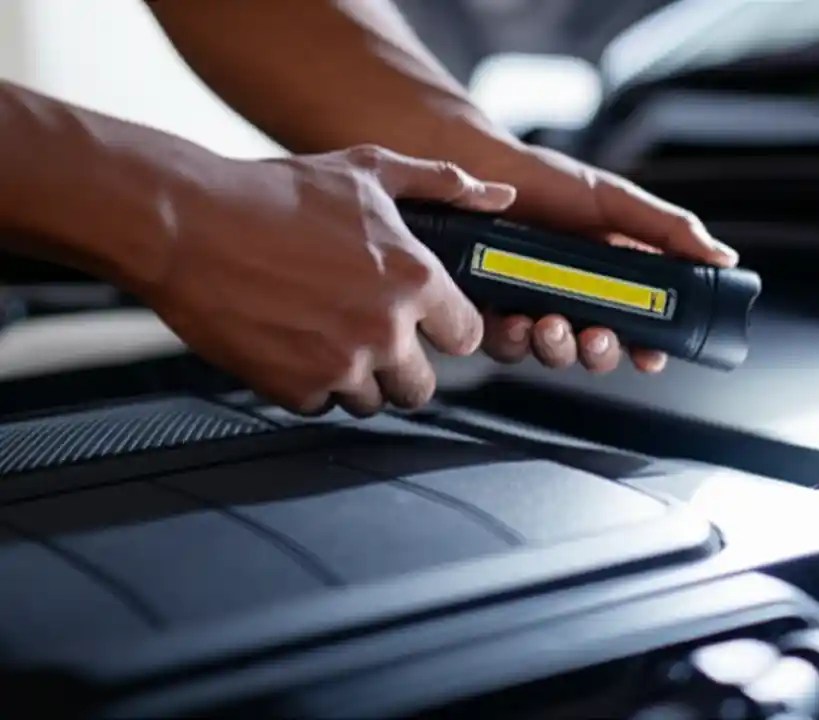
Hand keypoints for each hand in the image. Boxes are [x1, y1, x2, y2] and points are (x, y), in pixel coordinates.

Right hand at [141, 144, 515, 416]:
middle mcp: (386, 330)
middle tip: (368, 332)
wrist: (186, 225)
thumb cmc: (275, 194)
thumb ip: (443, 184)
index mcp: (415, 281)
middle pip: (423, 385)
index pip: (468, 336)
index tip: (426, 320)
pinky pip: (321, 404)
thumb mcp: (368, 171)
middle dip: (401, 364)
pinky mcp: (295, 389)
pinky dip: (309, 382)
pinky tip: (291, 339)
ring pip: (372, 399)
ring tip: (323, 330)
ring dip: (356, 376)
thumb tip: (499, 196)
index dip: (446, 328)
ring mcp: (341, 366)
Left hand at [474, 146, 738, 374]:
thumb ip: (670, 230)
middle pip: (600, 351)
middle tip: (596, 335)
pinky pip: (507, 345)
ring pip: (555, 354)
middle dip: (601, 352)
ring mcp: (535, 309)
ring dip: (558, 349)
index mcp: (613, 280)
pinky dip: (514, 340)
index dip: (649, 349)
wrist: (482, 167)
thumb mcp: (617, 201)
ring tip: (551, 323)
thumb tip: (723, 257)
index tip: (651, 354)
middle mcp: (576, 301)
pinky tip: (515, 319)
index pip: (642, 330)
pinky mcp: (495, 313)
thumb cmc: (548, 180)